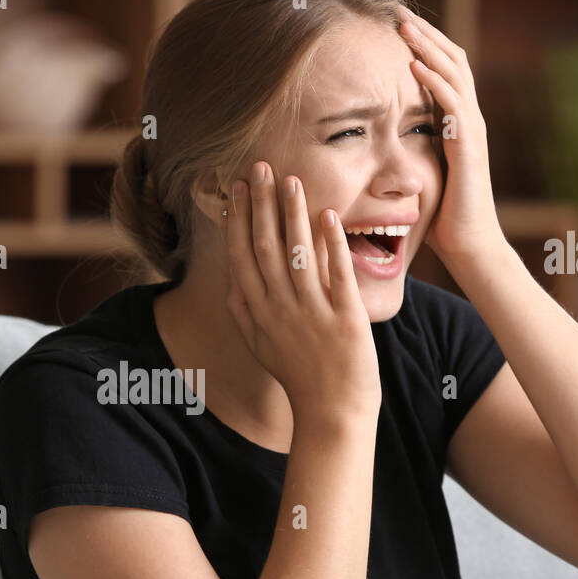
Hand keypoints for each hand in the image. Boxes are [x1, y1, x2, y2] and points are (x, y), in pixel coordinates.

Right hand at [224, 161, 381, 421]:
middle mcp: (279, 310)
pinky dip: (331, 245)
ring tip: (292, 180)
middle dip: (262, 204)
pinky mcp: (344, 319)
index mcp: (257, 313)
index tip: (238, 187)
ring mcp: (312, 314)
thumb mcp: (260, 346)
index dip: (239, 219)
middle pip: (266, 247)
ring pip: (298, 255)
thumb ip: (244, 312)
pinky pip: (335, 275)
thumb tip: (232, 280)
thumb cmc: (298, 376)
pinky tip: (327, 216)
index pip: (242, 256)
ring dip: (293, 214)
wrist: (332, 411)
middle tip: (260, 168)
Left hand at [398, 6, 506, 269]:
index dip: (425, 48)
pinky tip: (414, 66)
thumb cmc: (442, 219)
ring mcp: (473, 132)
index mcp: (458, 125)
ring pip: (454, 75)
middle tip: (399, 15)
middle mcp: (470, 122)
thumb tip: (380, 145)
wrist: (469, 247)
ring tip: (405, 28)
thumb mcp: (422, 176)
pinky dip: (434, 82)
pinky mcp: (469, 147)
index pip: (445, 73)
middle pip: (452, 62)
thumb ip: (409, 153)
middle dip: (426, 36)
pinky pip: (452, 105)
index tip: (397, 30)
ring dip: (429, 48)